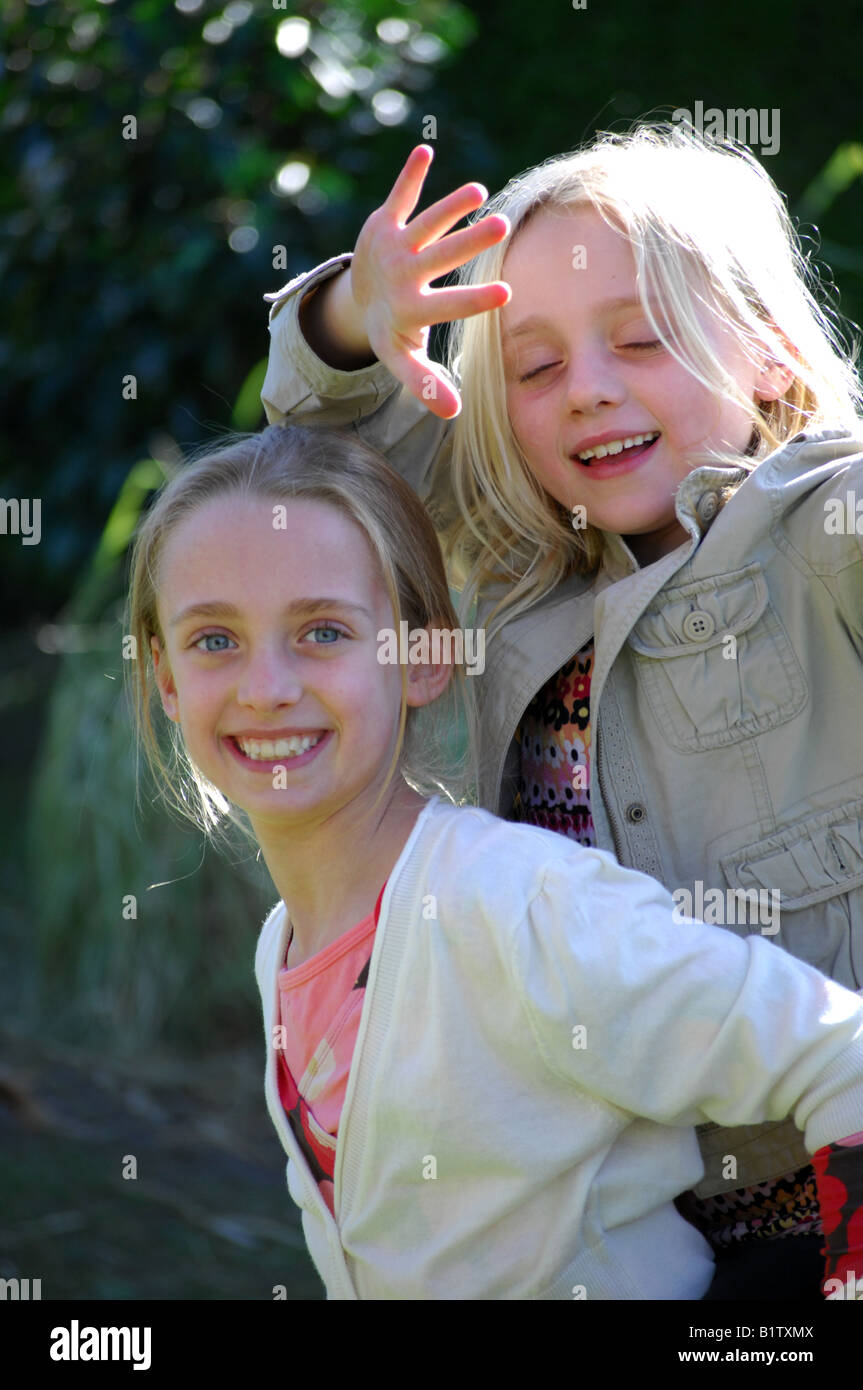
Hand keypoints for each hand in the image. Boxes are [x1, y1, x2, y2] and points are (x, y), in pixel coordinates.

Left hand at [348, 144, 510, 418]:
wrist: (354, 298)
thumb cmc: (392, 331)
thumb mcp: (402, 360)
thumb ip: (424, 384)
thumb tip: (452, 414)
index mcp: (409, 311)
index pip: (445, 307)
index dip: (472, 302)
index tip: (505, 295)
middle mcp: (401, 276)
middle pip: (438, 259)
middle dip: (467, 244)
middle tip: (501, 227)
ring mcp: (392, 246)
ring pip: (423, 224)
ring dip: (448, 206)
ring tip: (477, 192)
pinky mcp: (383, 222)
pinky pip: (398, 198)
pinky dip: (409, 176)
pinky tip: (424, 150)